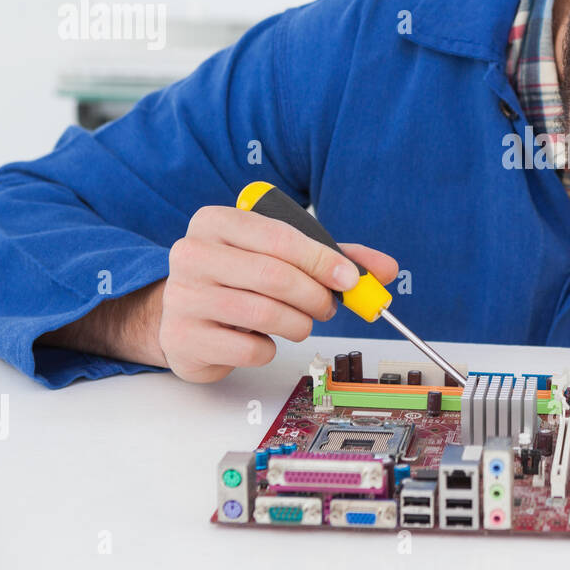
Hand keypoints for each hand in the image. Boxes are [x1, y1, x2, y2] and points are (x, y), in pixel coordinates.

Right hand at [158, 205, 398, 382]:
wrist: (184, 315)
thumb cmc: (239, 279)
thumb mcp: (283, 255)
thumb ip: (335, 256)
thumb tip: (387, 269)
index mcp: (217, 221)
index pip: (280, 238)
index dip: (323, 261)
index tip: (350, 279)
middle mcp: (193, 254)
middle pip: (275, 277)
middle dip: (315, 296)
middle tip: (328, 307)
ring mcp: (183, 296)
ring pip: (264, 314)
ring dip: (299, 324)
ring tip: (302, 323)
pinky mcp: (184, 337)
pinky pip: (249, 348)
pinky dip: (270, 348)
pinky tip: (264, 339)